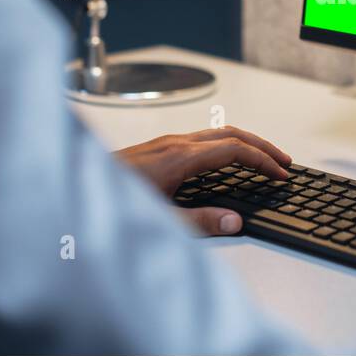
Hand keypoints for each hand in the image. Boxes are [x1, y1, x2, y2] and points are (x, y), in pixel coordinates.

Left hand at [115, 126, 291, 236]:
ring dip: (244, 143)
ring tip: (263, 160)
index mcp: (179, 157)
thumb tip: (234, 222)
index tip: (281, 174)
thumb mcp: (159, 219)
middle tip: (284, 161)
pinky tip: (226, 163)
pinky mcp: (158, 148)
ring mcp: (166, 143)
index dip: (263, 161)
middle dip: (262, 145)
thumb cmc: (109, 202)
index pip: (234, 149)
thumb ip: (200, 221)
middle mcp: (174, 144)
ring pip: (216, 133)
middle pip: (231, 133)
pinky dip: (225, 145)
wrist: (72, 188)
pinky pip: (202, 139)